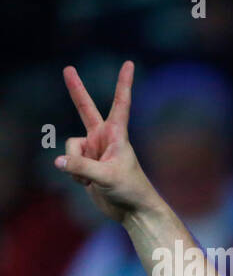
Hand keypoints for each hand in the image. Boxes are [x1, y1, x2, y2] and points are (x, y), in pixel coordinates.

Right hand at [53, 61, 160, 222]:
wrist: (132, 211)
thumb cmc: (130, 190)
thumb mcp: (106, 177)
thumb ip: (81, 166)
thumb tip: (58, 162)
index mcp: (117, 135)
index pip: (121, 103)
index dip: (123, 83)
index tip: (129, 63)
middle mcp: (104, 138)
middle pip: (85, 109)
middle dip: (76, 90)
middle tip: (67, 68)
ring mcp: (93, 150)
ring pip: (70, 147)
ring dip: (75, 164)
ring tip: (91, 178)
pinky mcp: (85, 164)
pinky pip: (68, 162)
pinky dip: (74, 174)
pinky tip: (87, 183)